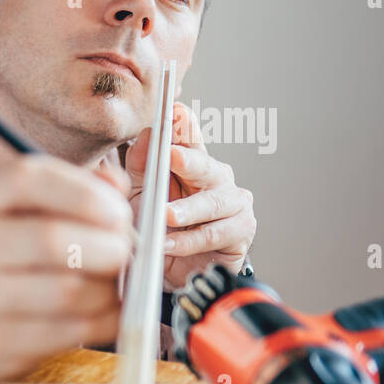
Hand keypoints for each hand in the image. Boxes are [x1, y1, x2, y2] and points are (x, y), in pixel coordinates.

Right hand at [0, 154, 132, 380]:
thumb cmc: (3, 260)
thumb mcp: (23, 213)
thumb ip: (73, 190)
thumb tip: (117, 186)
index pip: (29, 180)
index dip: (84, 193)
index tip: (118, 212)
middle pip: (52, 239)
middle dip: (108, 246)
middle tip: (125, 253)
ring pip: (69, 290)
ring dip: (109, 289)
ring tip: (112, 285)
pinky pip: (72, 331)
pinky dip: (105, 322)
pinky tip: (105, 314)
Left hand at [125, 102, 255, 288]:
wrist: (176, 272)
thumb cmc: (159, 229)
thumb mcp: (141, 196)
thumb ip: (142, 167)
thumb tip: (147, 135)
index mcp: (193, 164)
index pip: (189, 138)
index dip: (183, 125)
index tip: (173, 111)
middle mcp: (217, 178)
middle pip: (205, 164)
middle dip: (189, 159)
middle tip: (172, 155)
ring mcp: (233, 202)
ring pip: (212, 202)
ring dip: (187, 210)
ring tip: (166, 216)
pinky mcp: (241, 230)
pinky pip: (214, 233)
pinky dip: (189, 240)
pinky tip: (169, 244)